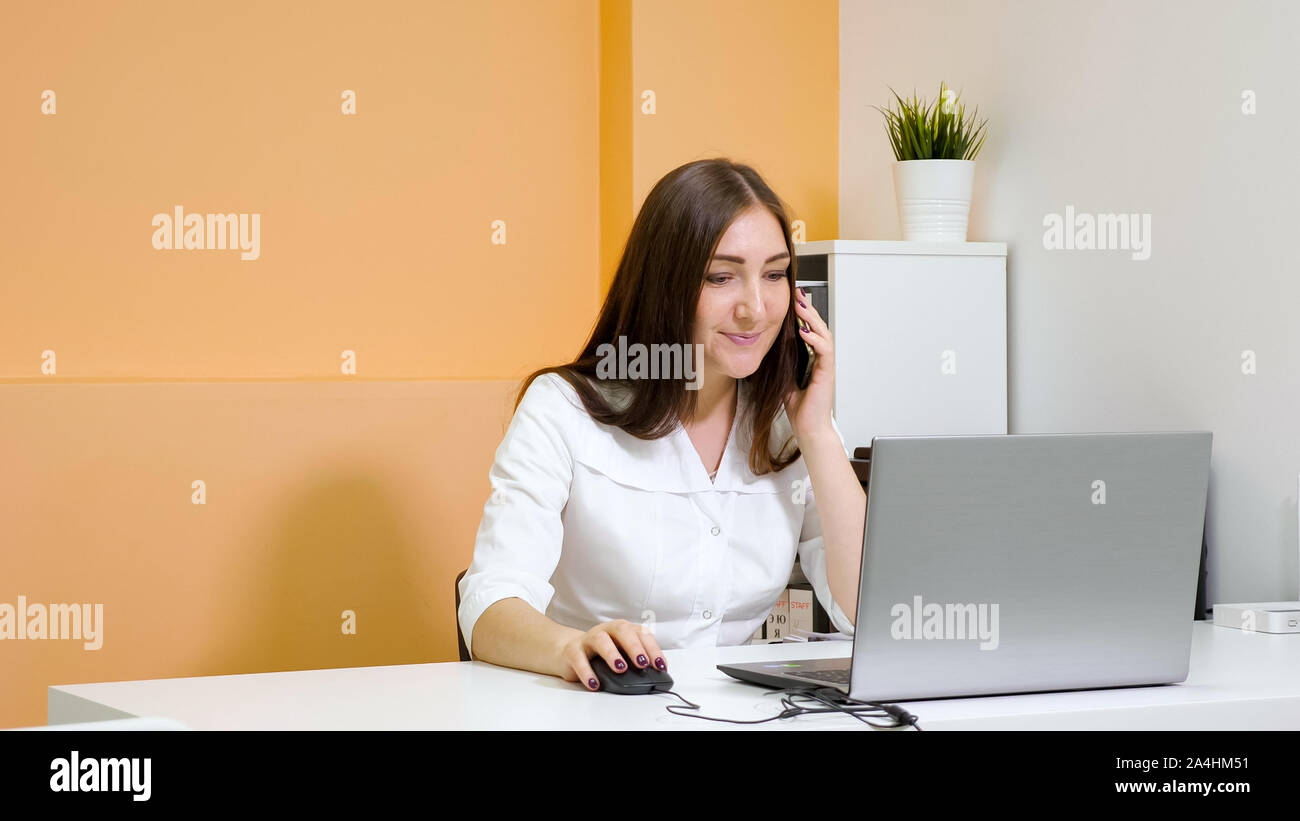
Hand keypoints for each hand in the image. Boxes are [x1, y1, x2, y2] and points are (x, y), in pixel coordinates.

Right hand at [559, 619, 666, 690]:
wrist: (571, 653)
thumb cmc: (603, 655)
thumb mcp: (622, 656)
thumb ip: (637, 661)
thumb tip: (656, 675)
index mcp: (623, 630)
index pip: (641, 634)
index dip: (652, 649)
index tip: (660, 665)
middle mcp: (607, 630)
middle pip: (622, 630)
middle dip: (634, 647)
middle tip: (642, 664)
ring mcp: (589, 638)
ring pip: (600, 639)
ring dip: (612, 654)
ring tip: (620, 669)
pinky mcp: (573, 650)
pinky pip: (579, 658)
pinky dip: (587, 671)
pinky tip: (594, 684)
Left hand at [784, 286, 834, 439]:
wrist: (809, 429)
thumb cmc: (800, 409)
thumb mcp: (783, 380)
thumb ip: (781, 364)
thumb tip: (765, 350)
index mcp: (812, 359)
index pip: (809, 330)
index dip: (802, 314)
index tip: (792, 300)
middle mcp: (821, 360)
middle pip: (817, 327)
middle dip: (807, 309)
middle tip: (797, 294)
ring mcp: (825, 366)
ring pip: (823, 334)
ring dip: (812, 319)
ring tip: (801, 306)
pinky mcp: (827, 374)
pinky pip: (824, 351)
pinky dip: (815, 339)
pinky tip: (805, 331)